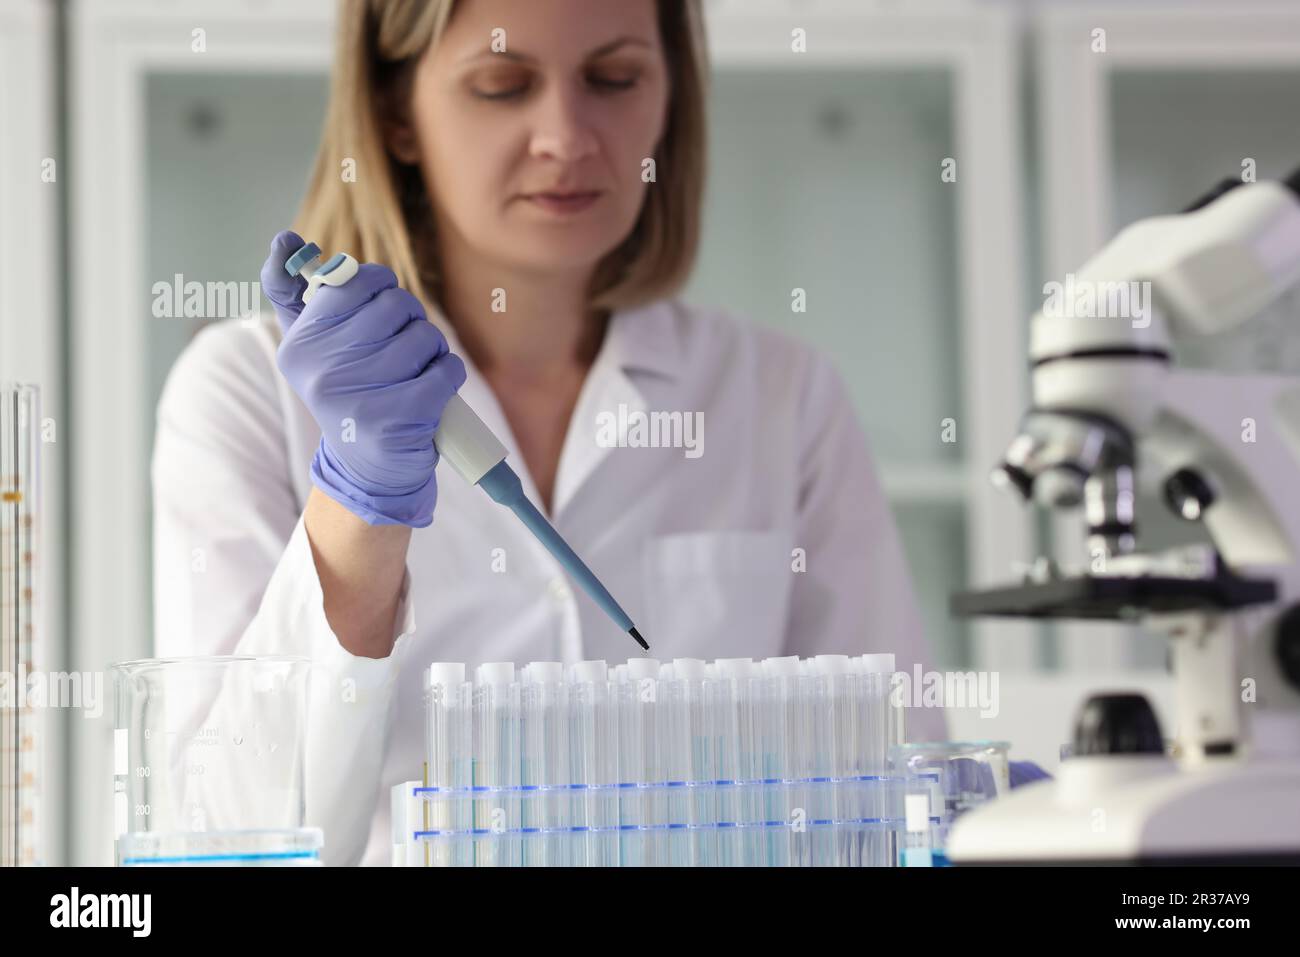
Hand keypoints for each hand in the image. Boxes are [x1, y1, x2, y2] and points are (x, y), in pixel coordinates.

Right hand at [260, 230, 465, 526]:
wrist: (369, 469)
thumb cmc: (348, 392)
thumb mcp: (312, 347)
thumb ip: (294, 293)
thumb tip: (284, 239)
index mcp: (299, 345)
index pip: (353, 281)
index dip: (381, 286)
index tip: (381, 305)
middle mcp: (320, 370)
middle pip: (395, 305)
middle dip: (411, 322)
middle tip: (403, 350)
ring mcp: (356, 397)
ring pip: (424, 337)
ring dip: (433, 351)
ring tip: (416, 373)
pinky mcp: (395, 420)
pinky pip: (446, 370)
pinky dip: (449, 375)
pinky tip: (434, 392)